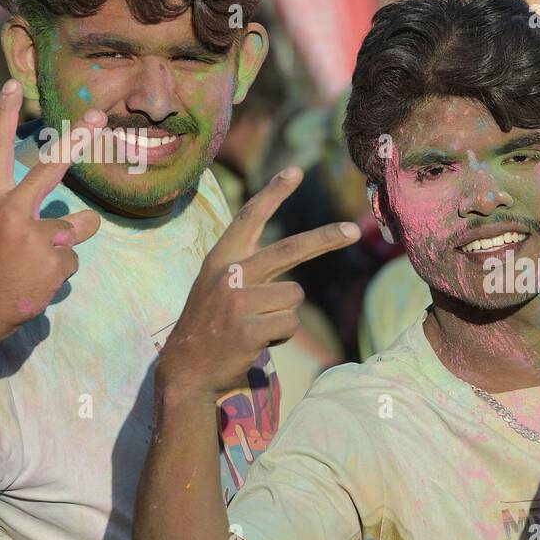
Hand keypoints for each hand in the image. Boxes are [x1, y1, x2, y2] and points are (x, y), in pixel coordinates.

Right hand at [0, 79, 102, 344]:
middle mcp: (13, 210)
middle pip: (51, 168)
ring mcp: (35, 234)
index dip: (3, 116)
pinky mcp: (54, 259)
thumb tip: (81, 213)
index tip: (12, 85)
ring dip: (72, 240)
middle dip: (77, 139)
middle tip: (97, 114)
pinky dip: (62, 270)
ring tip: (42, 259)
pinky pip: (74, 258)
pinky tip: (40, 279)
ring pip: (82, 225)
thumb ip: (29, 212)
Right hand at [157, 166, 359, 399]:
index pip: (250, 218)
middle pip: (290, 249)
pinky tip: (254, 341)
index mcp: (221, 259)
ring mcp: (238, 301)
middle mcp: (229, 274)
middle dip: (326, 238)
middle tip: (354, 229)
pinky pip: (290, 324)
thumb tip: (289, 268)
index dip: (273, 193)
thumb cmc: (210, 325)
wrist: (186, 368)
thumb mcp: (217, 286)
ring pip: (295, 297)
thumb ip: (247, 268)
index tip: (294, 170)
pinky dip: (280, 335)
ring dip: (284, 314)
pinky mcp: (249, 328)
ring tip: (256, 325)